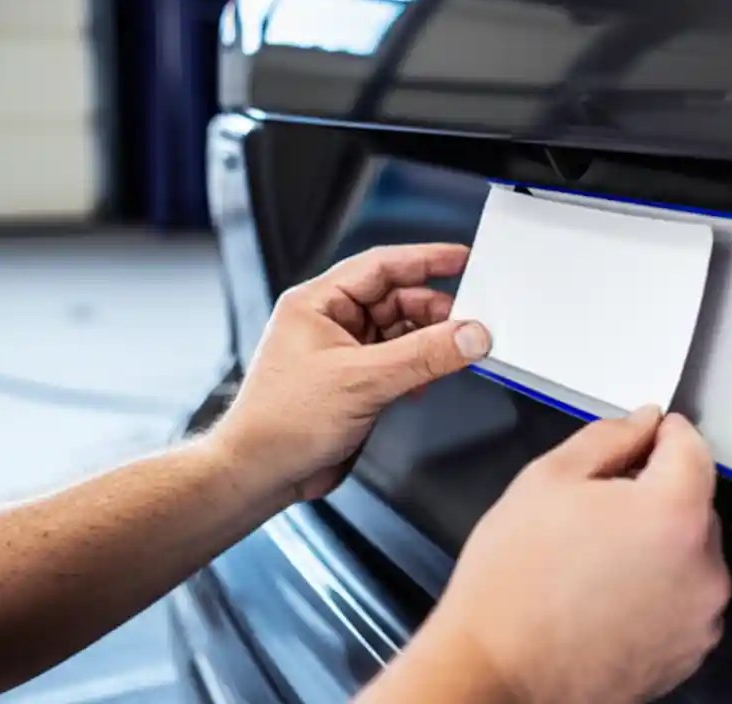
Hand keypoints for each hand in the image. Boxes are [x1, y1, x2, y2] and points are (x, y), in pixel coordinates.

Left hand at [208, 244, 490, 500]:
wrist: (261, 473)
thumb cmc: (281, 422)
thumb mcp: (363, 380)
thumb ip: (423, 355)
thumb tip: (469, 335)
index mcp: (317, 302)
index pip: (380, 266)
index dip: (425, 259)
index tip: (462, 258)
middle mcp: (329, 322)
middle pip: (396, 298)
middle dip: (434, 309)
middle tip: (470, 320)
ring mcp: (342, 352)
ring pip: (400, 332)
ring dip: (429, 341)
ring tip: (456, 350)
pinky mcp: (354, 382)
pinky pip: (398, 361)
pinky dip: (419, 367)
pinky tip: (430, 378)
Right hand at [415, 409, 730, 702]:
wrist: (495, 671)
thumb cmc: (512, 583)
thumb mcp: (548, 478)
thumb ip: (608, 437)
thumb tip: (643, 424)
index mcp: (674, 513)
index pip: (693, 447)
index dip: (663, 434)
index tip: (643, 437)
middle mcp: (704, 568)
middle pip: (694, 502)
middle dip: (654, 495)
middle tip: (597, 510)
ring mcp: (700, 617)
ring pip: (690, 554)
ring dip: (658, 545)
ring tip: (595, 562)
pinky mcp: (688, 653)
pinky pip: (684, 601)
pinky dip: (658, 591)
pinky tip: (606, 595)